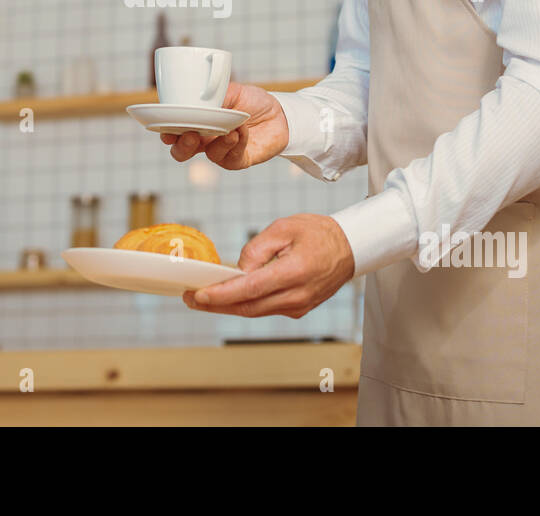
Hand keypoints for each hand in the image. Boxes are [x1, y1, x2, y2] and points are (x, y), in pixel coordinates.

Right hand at [161, 81, 288, 168]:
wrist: (280, 113)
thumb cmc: (252, 101)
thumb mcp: (232, 90)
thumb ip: (215, 96)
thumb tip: (200, 101)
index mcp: (197, 121)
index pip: (174, 130)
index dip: (166, 132)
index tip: (166, 131)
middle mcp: (205, 139)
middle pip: (182, 151)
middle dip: (182, 147)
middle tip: (192, 136)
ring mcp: (221, 151)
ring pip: (208, 156)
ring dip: (217, 142)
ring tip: (229, 130)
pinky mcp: (237, 160)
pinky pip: (231, 157)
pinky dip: (236, 143)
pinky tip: (241, 132)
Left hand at [181, 214, 354, 317]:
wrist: (350, 248)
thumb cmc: (318, 233)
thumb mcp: (284, 227)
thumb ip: (257, 248)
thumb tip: (238, 269)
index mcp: (294, 272)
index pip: (250, 289)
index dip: (221, 295)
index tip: (198, 295)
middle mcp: (297, 295)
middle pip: (248, 307)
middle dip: (215, 305)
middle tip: (190, 298)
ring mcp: (299, 306)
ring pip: (255, 311)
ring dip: (227, 307)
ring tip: (203, 298)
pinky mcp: (298, 309)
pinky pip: (265, 309)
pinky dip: (245, 304)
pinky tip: (229, 296)